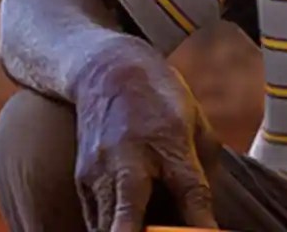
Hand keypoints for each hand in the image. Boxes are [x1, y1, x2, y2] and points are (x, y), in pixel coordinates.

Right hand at [71, 37, 221, 231]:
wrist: (108, 71)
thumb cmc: (159, 98)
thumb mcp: (195, 126)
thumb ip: (202, 176)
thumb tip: (206, 224)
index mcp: (165, 143)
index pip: (187, 193)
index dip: (198, 225)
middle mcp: (125, 162)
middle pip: (127, 225)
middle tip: (165, 230)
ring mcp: (96, 175)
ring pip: (107, 230)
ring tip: (150, 225)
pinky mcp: (80, 182)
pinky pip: (97, 223)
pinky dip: (114, 230)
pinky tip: (132, 223)